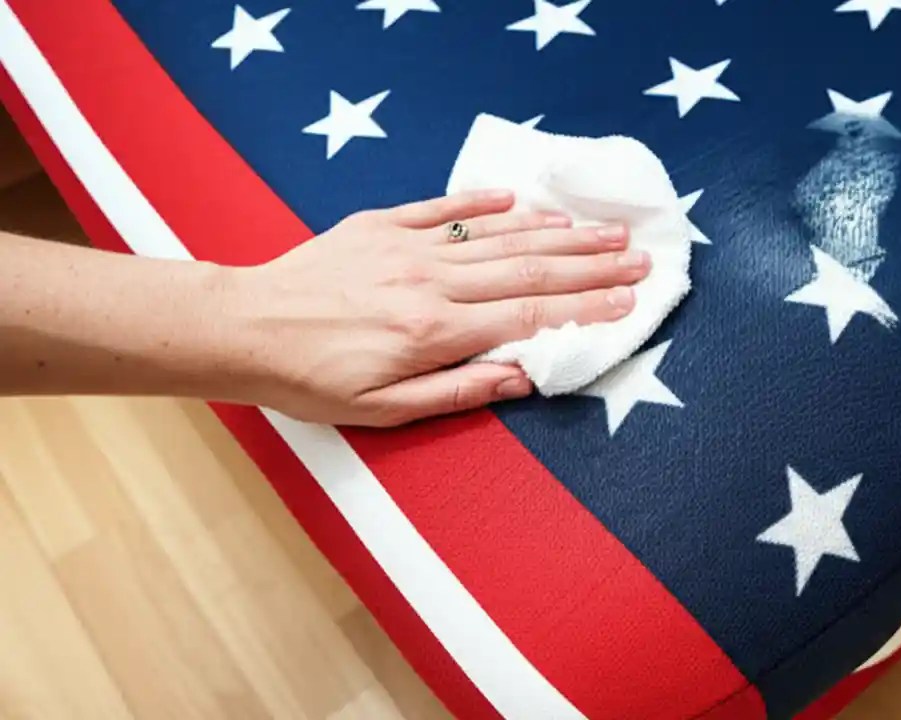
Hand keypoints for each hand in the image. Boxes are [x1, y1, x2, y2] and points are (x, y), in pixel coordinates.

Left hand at [221, 189, 650, 426]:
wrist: (244, 328)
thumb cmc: (312, 381)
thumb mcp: (384, 410)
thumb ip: (457, 393)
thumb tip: (522, 378)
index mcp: (434, 333)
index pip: (529, 316)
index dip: (586, 307)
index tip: (630, 299)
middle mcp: (430, 283)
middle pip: (527, 270)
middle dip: (590, 264)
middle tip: (639, 255)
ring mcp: (408, 247)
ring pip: (498, 236)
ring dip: (557, 232)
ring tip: (602, 227)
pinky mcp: (382, 224)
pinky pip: (446, 208)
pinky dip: (487, 203)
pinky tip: (523, 199)